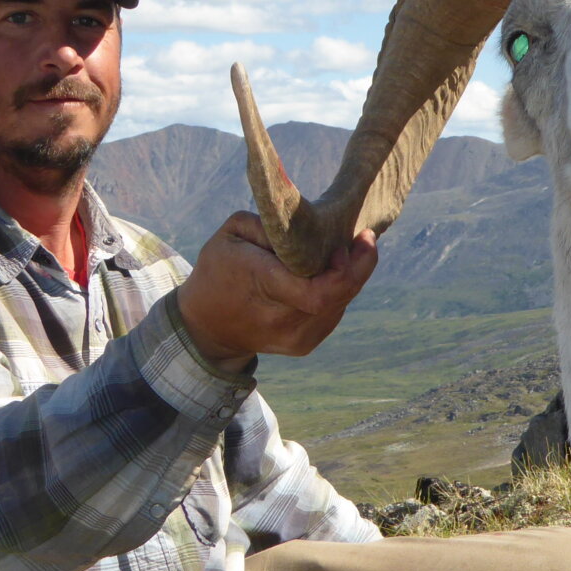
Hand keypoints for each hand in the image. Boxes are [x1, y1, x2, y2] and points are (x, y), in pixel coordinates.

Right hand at [178, 212, 377, 372]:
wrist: (206, 327)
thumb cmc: (218, 270)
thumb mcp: (231, 234)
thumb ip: (270, 224)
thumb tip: (311, 226)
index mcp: (262, 286)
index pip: (319, 291)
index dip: (345, 269)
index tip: (349, 242)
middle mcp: (282, 320)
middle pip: (340, 296)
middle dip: (360, 265)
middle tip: (364, 238)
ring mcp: (295, 339)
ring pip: (341, 305)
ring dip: (350, 278)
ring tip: (345, 253)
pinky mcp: (303, 345)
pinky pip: (333, 314)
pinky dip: (337, 293)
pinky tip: (329, 276)